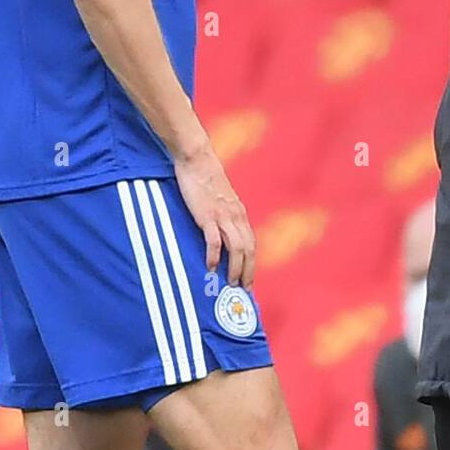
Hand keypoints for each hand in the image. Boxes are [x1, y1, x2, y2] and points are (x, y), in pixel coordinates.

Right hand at [174, 140, 254, 289]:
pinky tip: (210, 267)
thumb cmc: (205, 179)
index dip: (252, 264)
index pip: (251, 244)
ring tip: (230, 284)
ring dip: (235, 268)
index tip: (249, 282)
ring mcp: (223, 216)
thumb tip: (221, 233)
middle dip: (247, 272)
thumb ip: (224, 215)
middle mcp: (235, 216)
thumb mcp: (220, 199)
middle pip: (248, 250)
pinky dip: (214, 255)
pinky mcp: (207, 215)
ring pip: (236, 248)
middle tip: (243, 290)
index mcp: (239, 214)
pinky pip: (214, 239)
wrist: (197, 159)